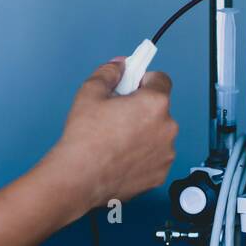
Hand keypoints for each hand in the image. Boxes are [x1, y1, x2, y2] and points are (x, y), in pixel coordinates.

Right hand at [47, 58, 177, 214]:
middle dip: (141, 109)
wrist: (78, 179)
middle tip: (116, 115)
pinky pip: (154, 157)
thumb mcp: (90, 92)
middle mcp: (167, 128)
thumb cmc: (84, 140)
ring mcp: (165, 154)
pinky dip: (142, 155)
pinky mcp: (159, 174)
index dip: (144, 80)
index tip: (133, 84)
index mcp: (155, 103)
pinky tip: (120, 156)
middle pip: (159, 108)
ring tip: (116, 139)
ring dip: (143, 133)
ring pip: (157, 134)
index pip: (161, 80)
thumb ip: (109, 72)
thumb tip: (118, 66)